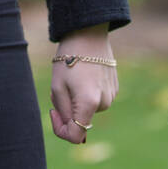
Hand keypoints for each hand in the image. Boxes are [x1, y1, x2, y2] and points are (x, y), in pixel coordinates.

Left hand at [49, 28, 118, 144]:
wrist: (89, 33)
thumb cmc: (69, 58)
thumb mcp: (57, 86)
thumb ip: (64, 112)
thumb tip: (72, 131)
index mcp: (89, 104)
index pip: (75, 136)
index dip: (60, 130)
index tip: (53, 112)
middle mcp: (104, 103)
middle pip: (81, 119)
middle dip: (68, 108)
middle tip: (61, 85)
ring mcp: (111, 96)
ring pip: (88, 109)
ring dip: (77, 99)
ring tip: (73, 77)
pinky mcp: (114, 88)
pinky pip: (96, 99)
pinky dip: (87, 92)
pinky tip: (84, 73)